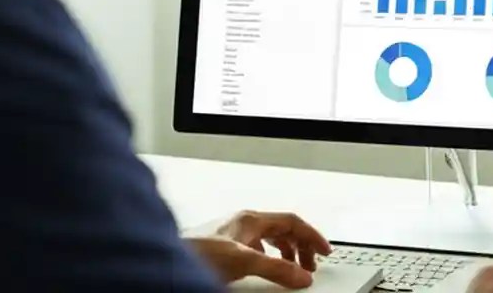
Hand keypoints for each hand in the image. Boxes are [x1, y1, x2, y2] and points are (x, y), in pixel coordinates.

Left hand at [187, 210, 332, 288]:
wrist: (168, 263)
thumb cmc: (198, 252)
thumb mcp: (244, 260)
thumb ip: (276, 268)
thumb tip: (301, 275)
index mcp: (251, 218)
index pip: (292, 221)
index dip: (312, 236)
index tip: (324, 251)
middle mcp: (243, 224)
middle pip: (283, 230)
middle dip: (300, 247)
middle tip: (310, 265)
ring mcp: (234, 235)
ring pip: (270, 240)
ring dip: (285, 253)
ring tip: (292, 269)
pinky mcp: (224, 250)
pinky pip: (257, 250)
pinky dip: (269, 259)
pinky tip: (265, 270)